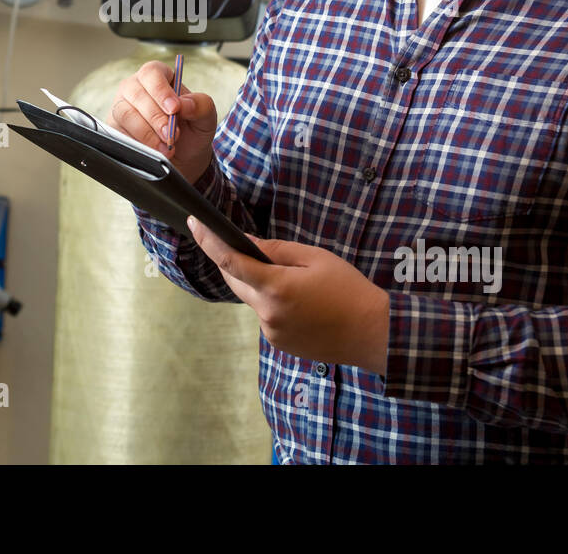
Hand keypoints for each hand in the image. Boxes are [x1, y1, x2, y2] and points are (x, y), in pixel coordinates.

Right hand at [106, 60, 217, 184]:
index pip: (152, 73)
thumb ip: (201, 105)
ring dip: (146, 133)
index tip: (174, 109)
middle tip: (171, 135)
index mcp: (158, 77)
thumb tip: (183, 104)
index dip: (161, 90)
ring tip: (166, 148)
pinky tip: (152, 152)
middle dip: (155, 117)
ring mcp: (122, 107)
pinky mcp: (115, 128)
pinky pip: (119, 133)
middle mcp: (136, 88)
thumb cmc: (191, 130)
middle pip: (136, 93)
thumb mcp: (206, 117)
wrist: (183, 158)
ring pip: (125, 114)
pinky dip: (137, 144)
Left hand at [186, 216, 389, 373]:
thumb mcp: (315, 258)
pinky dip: (271, 303)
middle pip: (235, 282)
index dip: (208, 240)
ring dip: (259, 285)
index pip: (230, 261)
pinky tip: (299, 301)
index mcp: (276, 288)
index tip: (194, 223)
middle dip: (235, 263)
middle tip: (249, 248)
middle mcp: (267, 313)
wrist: (373, 333)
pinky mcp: (279, 344)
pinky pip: (265, 316)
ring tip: (294, 280)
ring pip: (252, 300)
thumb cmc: (349, 290)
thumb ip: (277, 250)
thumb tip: (247, 243)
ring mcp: (271, 332)